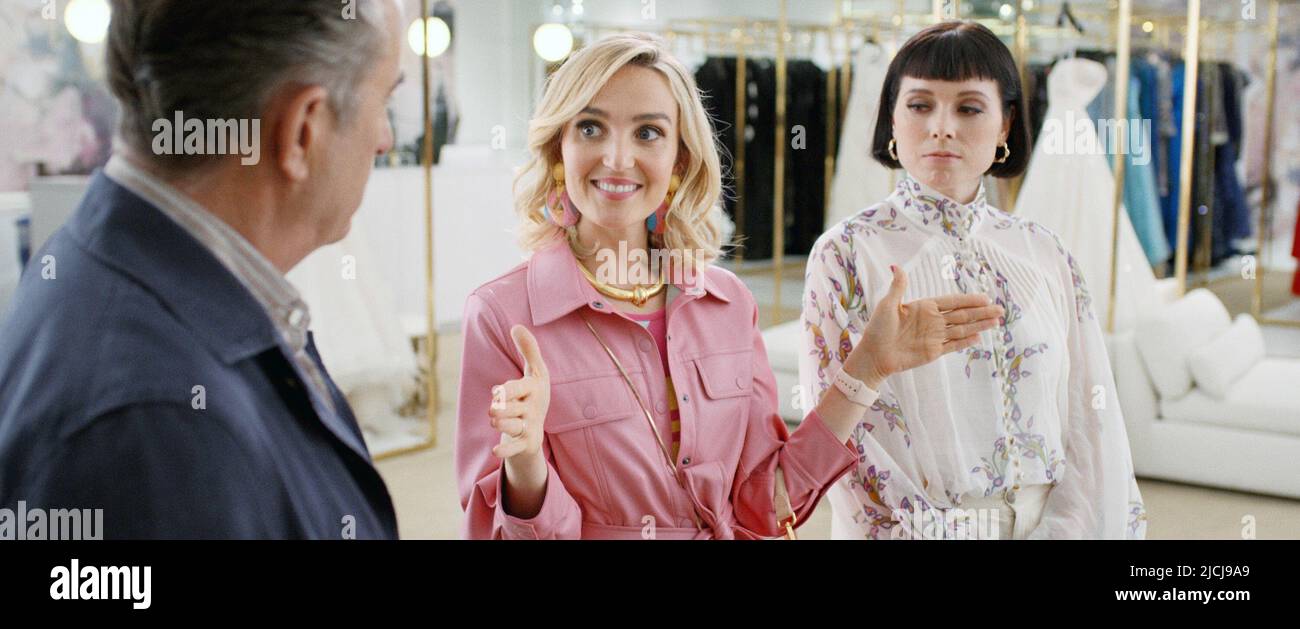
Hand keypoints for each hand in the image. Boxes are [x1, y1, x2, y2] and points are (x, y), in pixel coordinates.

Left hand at [488, 325, 550, 460]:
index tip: (496, 392)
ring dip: (501, 425)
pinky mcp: (527, 443)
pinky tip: (494, 451)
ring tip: (494, 421)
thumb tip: (517, 326)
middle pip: (511, 409)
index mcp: (534, 389)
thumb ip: (529, 349)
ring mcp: (530, 426)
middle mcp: (533, 408)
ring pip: (511, 427)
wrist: (537, 428)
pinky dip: (506, 451)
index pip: (519, 388)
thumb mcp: (534, 372)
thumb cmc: (532, 395)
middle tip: (493, 411)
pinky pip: (516, 447)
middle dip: (501, 410)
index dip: (507, 391)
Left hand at [844, 265, 1003, 385]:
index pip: (952, 302)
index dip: (968, 300)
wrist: (873, 355)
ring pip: (962, 329)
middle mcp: (932, 321)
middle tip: (1000, 309)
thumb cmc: (877, 329)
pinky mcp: (933, 352)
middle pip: (962, 315)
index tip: (985, 297)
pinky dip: (966, 341)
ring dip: (979, 325)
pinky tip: (979, 337)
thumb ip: (898, 287)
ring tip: (996, 321)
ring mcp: (934, 337)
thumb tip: (896, 266)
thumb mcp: (887, 305)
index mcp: (924, 307)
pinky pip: (953, 345)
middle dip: (981, 312)